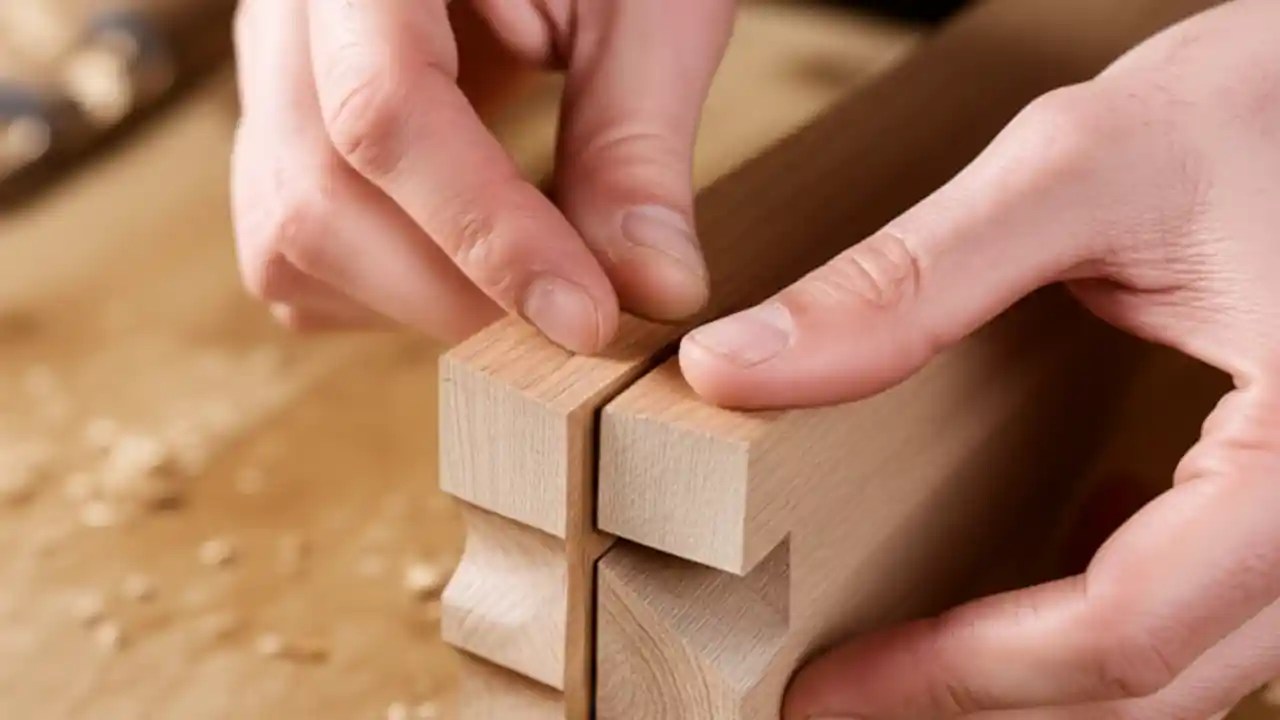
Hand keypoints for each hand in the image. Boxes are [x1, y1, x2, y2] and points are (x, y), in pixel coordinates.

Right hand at [231, 0, 734, 350]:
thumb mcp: (647, 9)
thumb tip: (653, 292)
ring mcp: (270, 76)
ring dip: (423, 301)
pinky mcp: (278, 134)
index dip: (486, 232)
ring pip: (291, 235)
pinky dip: (389, 294)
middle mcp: (289, 13)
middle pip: (320, 190)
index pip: (387, 107)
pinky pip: (295, 252)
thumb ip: (639, 143)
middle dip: (458, 290)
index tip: (585, 317)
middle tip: (578, 322)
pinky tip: (470, 267)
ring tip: (532, 288)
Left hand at [681, 2, 1279, 717]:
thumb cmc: (1259, 99)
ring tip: (916, 659)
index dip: (958, 676)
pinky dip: (1117, 618)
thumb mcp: (1075, 171)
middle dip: (986, 704)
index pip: (1123, 631)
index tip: (831, 687)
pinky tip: (1057, 552)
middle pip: (1156, 681)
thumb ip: (906, 282)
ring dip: (1045, 684)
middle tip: (845, 696)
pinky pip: (1218, 607)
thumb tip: (736, 365)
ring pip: (1191, 666)